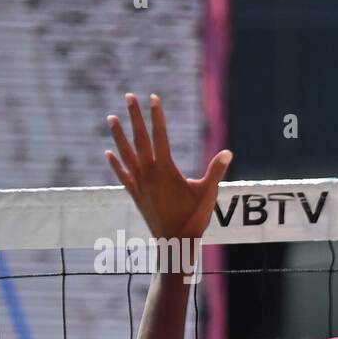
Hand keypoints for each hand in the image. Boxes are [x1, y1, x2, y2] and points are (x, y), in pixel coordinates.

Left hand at [105, 93, 231, 239]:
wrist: (175, 241)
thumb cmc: (194, 218)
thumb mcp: (208, 193)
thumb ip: (216, 171)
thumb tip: (228, 152)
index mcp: (166, 169)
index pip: (160, 136)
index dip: (157, 116)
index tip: (153, 98)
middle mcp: (149, 173)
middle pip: (140, 139)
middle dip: (135, 117)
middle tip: (129, 96)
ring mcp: (140, 184)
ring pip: (126, 154)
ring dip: (118, 135)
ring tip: (111, 118)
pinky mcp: (136, 195)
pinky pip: (123, 175)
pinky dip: (116, 164)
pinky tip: (109, 153)